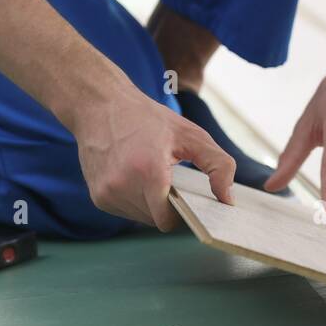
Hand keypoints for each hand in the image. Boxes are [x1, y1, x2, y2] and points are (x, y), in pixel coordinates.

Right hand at [73, 84, 235, 230]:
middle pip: (156, 220)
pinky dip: (136, 200)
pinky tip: (136, 177)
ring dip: (151, 204)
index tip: (188, 197)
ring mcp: (106, 194)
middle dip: (167, 205)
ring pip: (141, 218)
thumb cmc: (148, 119)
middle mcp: (122, 187)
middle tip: (171, 179)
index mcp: (147, 172)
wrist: (100, 106)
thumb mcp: (192, 135)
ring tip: (152, 175)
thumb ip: (219, 166)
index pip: (168, 220)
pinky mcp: (97, 197)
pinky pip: (126, 211)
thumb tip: (228, 199)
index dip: (182, 212)